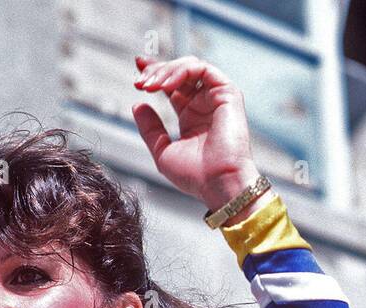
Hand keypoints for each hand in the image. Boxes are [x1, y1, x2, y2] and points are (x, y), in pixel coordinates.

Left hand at [131, 55, 261, 213]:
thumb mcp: (163, 151)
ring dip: (166, 71)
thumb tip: (137, 105)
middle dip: (156, 70)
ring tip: (150, 85)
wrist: (219, 183)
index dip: (155, 72)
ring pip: (190, 67)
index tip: (138, 68)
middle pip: (179, 72)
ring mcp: (216, 98)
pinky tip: (166, 85)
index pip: (172, 87)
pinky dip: (182, 71)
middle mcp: (204, 105)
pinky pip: (203, 69)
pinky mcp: (228, 93)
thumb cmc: (197, 176)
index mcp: (191, 117)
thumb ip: (150, 128)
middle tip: (140, 82)